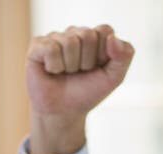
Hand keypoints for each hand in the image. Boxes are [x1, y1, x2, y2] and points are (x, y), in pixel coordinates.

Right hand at [26, 25, 134, 153]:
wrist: (64, 112)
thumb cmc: (87, 92)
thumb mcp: (114, 77)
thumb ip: (125, 55)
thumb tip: (112, 38)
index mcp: (94, 36)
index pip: (104, 30)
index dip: (103, 54)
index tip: (96, 68)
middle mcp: (74, 32)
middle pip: (87, 35)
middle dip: (86, 61)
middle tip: (79, 73)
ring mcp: (55, 37)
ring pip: (69, 42)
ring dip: (70, 66)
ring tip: (65, 73)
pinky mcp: (37, 45)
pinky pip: (51, 49)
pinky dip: (54, 66)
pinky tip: (51, 71)